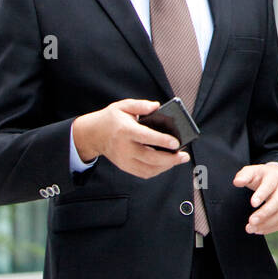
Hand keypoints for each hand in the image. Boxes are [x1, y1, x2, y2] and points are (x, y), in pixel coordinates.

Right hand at [71, 99, 189, 178]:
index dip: (162, 141)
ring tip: (178, 159)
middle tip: (184, 156)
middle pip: (150, 157)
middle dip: (170, 159)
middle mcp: (124, 148)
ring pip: (148, 169)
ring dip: (166, 166)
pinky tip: (166, 164)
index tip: (176, 143)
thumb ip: (140, 105)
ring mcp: (124, 160)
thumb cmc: (111, 119)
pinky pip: (143, 173)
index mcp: (126, 130)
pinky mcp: (125, 166)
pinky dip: (157, 170)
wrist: (93, 135)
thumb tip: (156, 106)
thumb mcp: (123, 106)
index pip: (146, 137)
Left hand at [234, 162, 277, 233]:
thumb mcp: (253, 172)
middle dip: (264, 213)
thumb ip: (244, 176)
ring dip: (266, 224)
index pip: (269, 185)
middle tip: (250, 221)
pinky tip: (258, 230)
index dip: (262, 194)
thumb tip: (237, 182)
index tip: (252, 203)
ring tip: (251, 228)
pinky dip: (271, 228)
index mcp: (274, 177)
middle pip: (277, 202)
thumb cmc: (262, 177)